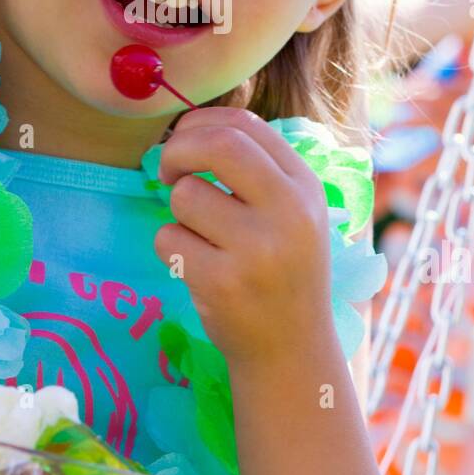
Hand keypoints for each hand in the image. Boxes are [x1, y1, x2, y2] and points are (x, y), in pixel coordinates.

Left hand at [153, 106, 332, 364]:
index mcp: (305, 187)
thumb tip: (189, 127)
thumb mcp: (291, 213)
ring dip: (178, 213)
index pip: (245, 125)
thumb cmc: (281, 271)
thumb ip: (254, 169)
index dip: (201, 124)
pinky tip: (198, 269)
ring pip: (185, 196)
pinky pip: (168, 239)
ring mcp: (257, 248)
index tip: (184, 141)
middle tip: (168, 171)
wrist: (291, 350)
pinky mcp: (223, 283)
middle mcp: (289, 212)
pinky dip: (171, 249)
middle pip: (217, 145)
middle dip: (179, 150)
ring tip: (201, 239)